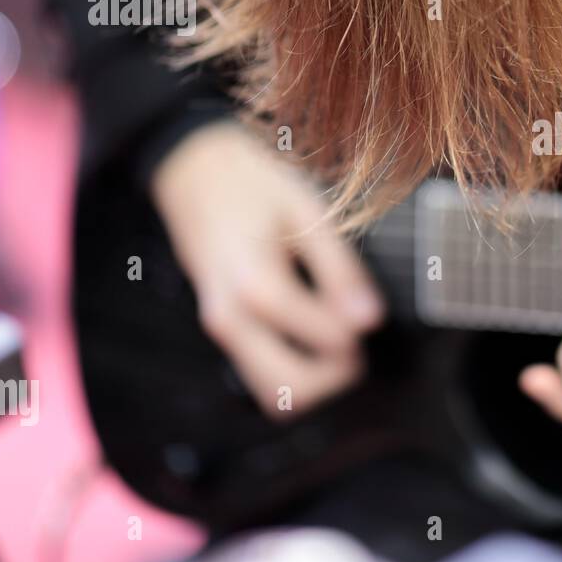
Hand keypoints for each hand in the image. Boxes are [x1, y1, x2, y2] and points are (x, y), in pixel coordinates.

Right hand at [150, 121, 383, 416]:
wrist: (191, 169)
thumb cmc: (250, 183)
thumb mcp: (307, 213)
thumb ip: (340, 270)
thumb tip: (370, 320)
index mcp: (256, 284)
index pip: (323, 340)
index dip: (357, 334)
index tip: (367, 312)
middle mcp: (230, 317)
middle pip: (291, 390)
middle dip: (335, 375)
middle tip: (357, 339)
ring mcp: (219, 327)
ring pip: (271, 392)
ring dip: (314, 378)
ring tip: (336, 336)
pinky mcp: (219, 328)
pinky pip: (259, 372)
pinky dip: (292, 368)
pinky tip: (310, 330)